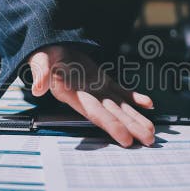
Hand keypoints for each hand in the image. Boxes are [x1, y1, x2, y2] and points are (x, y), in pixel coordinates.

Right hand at [28, 45, 155, 146]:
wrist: (51, 49)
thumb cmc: (44, 56)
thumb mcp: (39, 60)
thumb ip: (40, 73)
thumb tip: (37, 88)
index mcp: (73, 94)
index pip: (96, 114)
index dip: (112, 126)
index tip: (126, 140)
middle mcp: (88, 96)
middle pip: (113, 115)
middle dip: (132, 128)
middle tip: (150, 141)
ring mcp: (97, 90)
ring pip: (120, 107)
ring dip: (136, 118)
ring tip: (152, 130)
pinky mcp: (103, 80)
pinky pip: (122, 91)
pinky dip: (135, 98)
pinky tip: (149, 104)